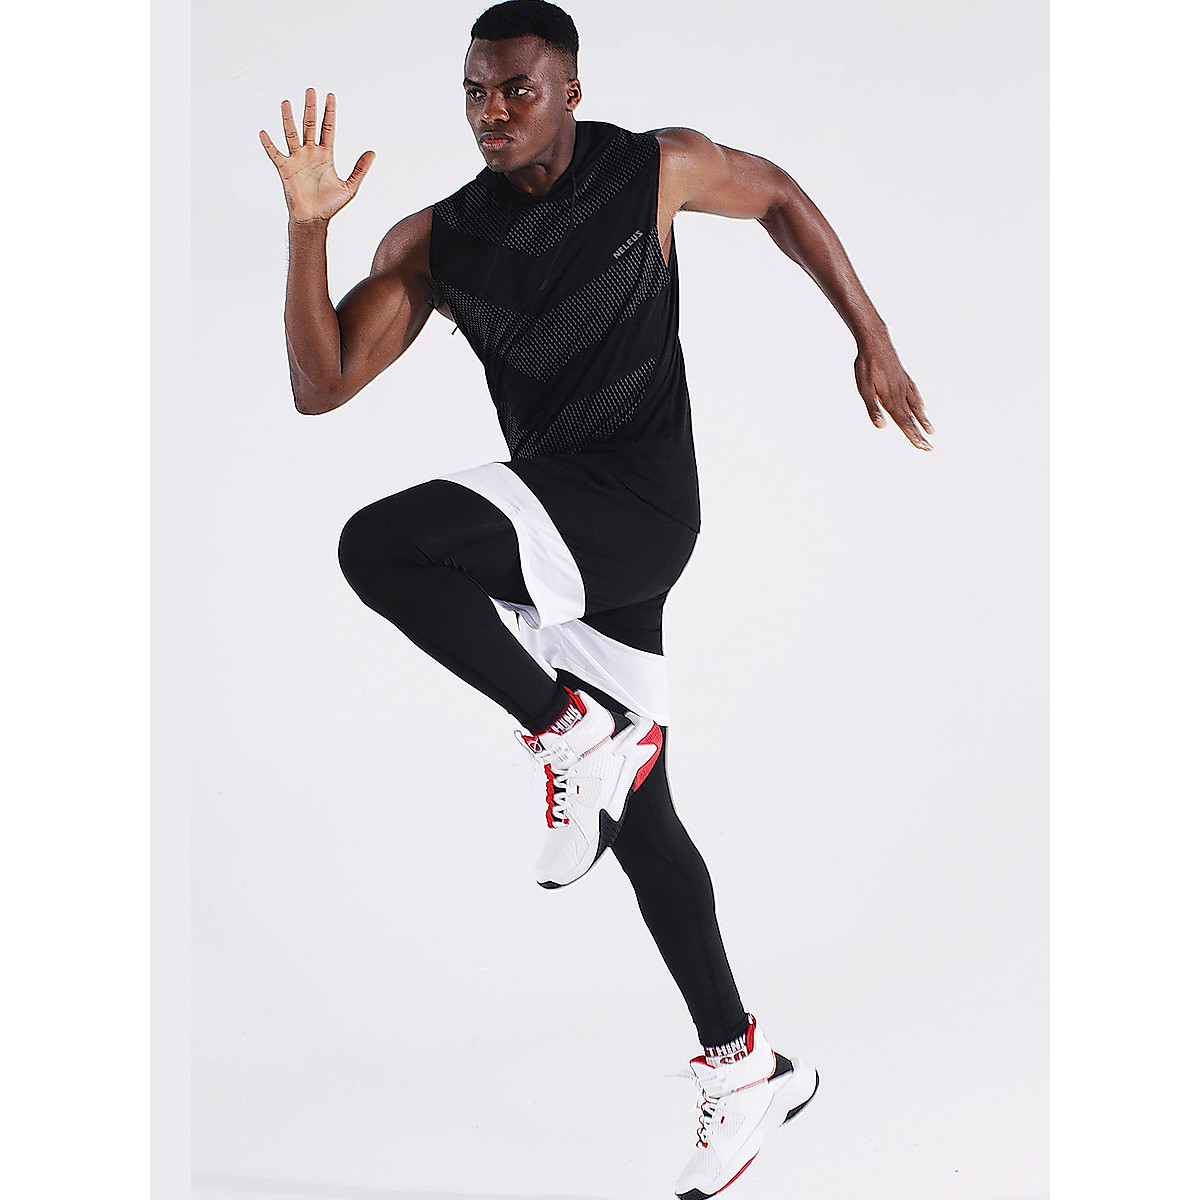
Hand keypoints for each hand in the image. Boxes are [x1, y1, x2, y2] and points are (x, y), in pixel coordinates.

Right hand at [259, 88, 374, 223]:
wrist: (314, 219)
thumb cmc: (330, 205)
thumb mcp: (350, 186)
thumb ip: (360, 169)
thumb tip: (372, 152)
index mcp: (326, 155)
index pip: (328, 129)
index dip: (329, 113)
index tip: (330, 96)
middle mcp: (310, 153)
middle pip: (310, 126)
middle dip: (311, 109)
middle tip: (311, 91)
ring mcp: (297, 159)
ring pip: (292, 134)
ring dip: (289, 119)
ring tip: (287, 102)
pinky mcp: (286, 169)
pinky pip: (275, 154)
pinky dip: (269, 144)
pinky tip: (264, 133)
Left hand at [853, 337, 933, 450]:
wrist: (876, 342)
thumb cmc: (867, 365)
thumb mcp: (864, 388)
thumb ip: (872, 408)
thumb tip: (881, 426)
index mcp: (891, 399)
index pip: (904, 422)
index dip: (913, 436)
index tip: (922, 447)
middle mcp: (901, 394)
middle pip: (912, 418)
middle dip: (920, 434)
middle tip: (929, 448)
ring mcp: (903, 385)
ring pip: (915, 407)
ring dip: (923, 420)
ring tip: (930, 431)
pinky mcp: (903, 377)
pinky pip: (914, 394)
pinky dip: (919, 403)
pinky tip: (922, 407)